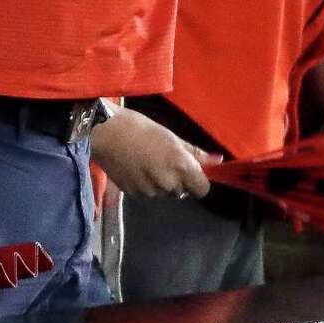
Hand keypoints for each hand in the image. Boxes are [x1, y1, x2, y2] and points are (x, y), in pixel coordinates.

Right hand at [90, 107, 217, 197]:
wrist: (105, 133)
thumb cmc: (140, 127)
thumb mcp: (171, 136)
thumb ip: (195, 153)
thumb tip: (218, 161)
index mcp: (181, 167)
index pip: (202, 189)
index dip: (198, 181)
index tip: (189, 169)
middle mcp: (169, 183)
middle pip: (182, 191)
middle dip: (177, 179)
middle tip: (163, 159)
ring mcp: (151, 191)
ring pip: (164, 192)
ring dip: (160, 182)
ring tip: (146, 161)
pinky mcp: (135, 195)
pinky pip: (148, 193)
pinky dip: (145, 184)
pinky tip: (135, 168)